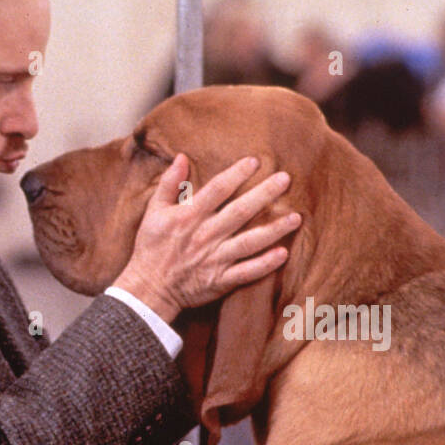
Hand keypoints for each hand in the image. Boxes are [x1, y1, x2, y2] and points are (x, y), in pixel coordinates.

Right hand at [115, 154, 301, 323]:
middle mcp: (206, 235)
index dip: (237, 174)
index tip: (256, 161)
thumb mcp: (153, 211)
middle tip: (286, 178)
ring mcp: (215, 259)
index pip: (218, 189)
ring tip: (296, 217)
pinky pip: (247, 272)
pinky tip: (283, 253)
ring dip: (274, 229)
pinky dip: (265, 264)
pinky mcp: (221, 280)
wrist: (148, 288)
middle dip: (264, 194)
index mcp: (189, 216)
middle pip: (240, 211)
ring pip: (250, 241)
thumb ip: (169, 183)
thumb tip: (182, 157)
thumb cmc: (151, 247)